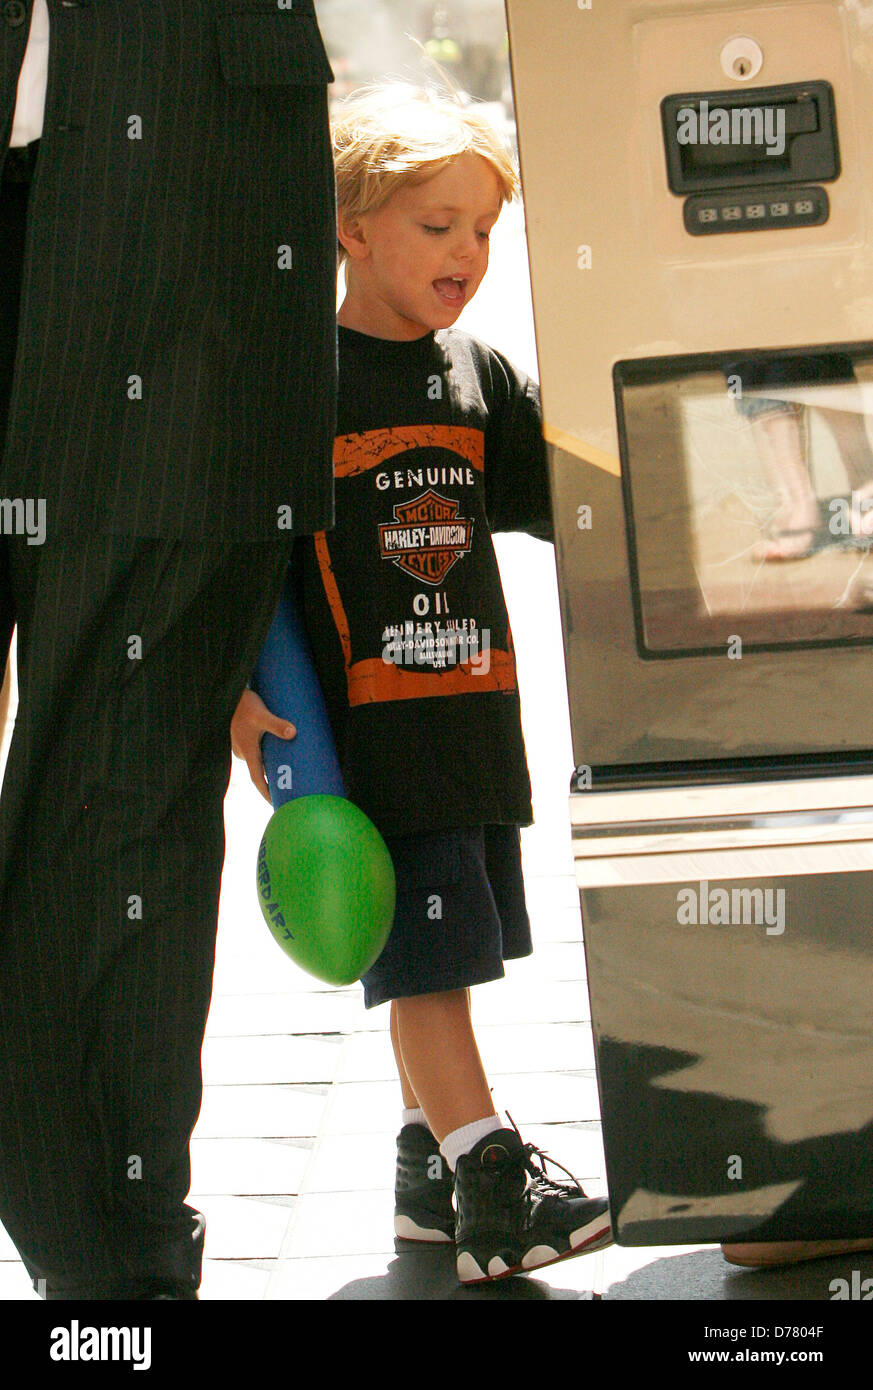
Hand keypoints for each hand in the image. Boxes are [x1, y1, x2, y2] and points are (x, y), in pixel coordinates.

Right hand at [231, 688, 295, 803]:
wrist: (227, 693)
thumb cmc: (243, 704)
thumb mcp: (261, 714)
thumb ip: (276, 724)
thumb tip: (293, 733)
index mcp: (248, 752)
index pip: (258, 779)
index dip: (267, 793)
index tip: (276, 805)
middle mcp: (243, 752)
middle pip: (260, 772)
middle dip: (272, 781)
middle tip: (289, 789)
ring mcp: (242, 744)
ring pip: (258, 760)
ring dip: (270, 766)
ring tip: (287, 770)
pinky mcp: (243, 736)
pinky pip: (256, 751)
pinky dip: (266, 754)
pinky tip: (277, 750)